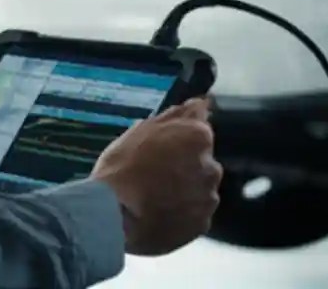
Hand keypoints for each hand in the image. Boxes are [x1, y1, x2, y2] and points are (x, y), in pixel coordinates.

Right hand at [90, 98, 222, 255]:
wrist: (115, 217)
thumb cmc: (123, 167)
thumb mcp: (141, 130)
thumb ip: (176, 115)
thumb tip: (199, 103)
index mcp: (198, 137)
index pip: (200, 129)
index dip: (179, 139)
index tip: (162, 148)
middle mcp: (212, 166)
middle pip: (203, 161)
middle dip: (186, 164)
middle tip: (156, 173)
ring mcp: (208, 198)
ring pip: (200, 188)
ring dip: (186, 189)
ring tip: (157, 197)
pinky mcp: (203, 225)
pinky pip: (196, 213)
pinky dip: (184, 212)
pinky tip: (162, 213)